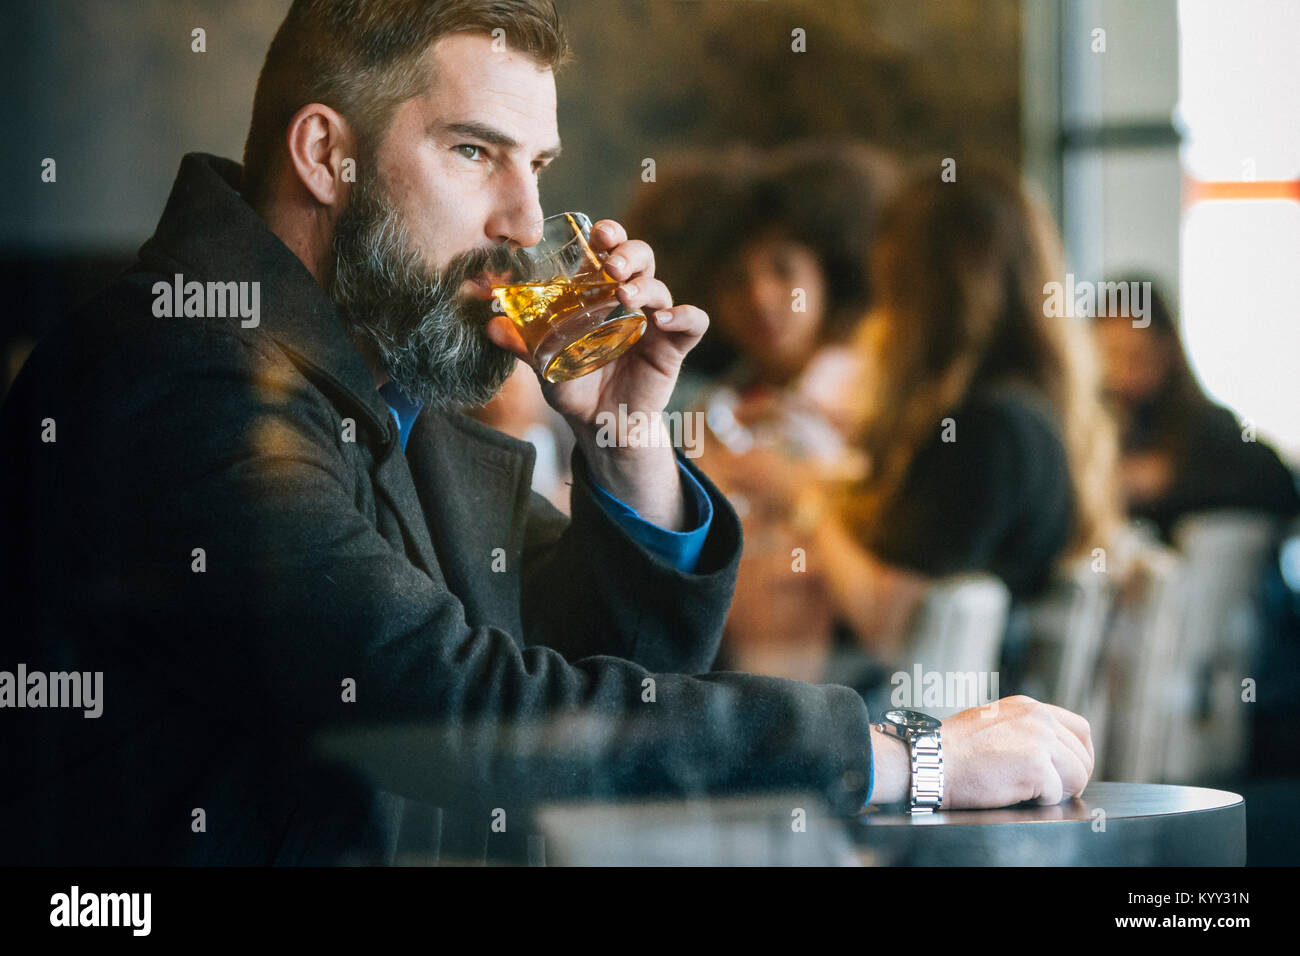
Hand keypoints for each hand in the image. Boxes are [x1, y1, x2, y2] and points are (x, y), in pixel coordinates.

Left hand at [484, 218, 707, 428]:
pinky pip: (693, 322)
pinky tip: (665, 319)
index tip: (597, 236)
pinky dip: (684, 315)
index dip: (609, 235)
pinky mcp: (673, 347)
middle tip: (610, 266)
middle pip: (641, 258)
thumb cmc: (575, 386)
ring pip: (662, 287)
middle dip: (628, 253)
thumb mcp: (545, 364)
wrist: (599, 425)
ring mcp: (654, 322)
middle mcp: (630, 300)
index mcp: (600, 292)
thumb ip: (522, 344)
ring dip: (646, 285)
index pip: (610, 250)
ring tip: (625, 296)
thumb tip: (489, 325)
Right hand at [941, 695, 1094, 807]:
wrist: (931, 760)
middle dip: (1073, 778)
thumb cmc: (953, 749)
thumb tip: (1051, 754)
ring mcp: (1040, 741)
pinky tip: (1016, 794)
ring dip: (1060, 790)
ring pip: (1077, 775)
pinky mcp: (1037, 767)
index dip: (1081, 754)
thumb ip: (1025, 730)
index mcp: (1029, 706)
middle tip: (1054, 791)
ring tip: (1033, 793)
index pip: (1080, 728)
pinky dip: (1040, 802)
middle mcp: (1039, 718)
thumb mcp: (994, 723)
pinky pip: (1057, 794)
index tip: (1072, 771)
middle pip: (1083, 755)